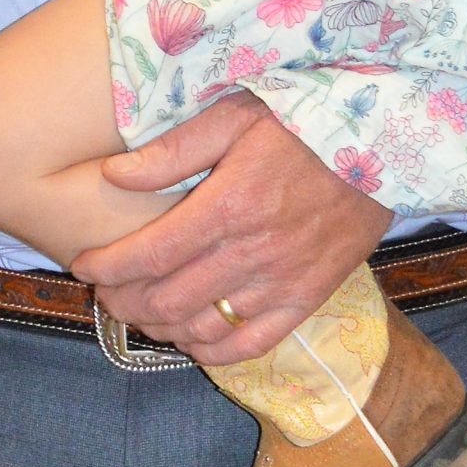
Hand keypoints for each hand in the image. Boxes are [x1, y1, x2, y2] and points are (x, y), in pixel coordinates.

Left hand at [70, 92, 383, 364]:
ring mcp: (282, 282)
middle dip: (124, 301)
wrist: (383, 144)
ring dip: (160, 327)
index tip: (83, 265)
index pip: (150, 253)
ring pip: (203, 326)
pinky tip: (189, 338)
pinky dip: (212, 350)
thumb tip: (114, 174)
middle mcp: (252, 252)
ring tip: (139, 314)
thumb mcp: (235, 116)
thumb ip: (173, 151)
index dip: (108, 266)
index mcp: (229, 206)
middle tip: (105, 293)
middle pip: (168, 298)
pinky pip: (251, 343)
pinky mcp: (308, 298)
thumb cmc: (303, 120)